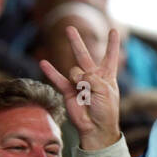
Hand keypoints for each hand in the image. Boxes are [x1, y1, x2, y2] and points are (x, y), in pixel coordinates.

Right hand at [39, 27, 122, 150]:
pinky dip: (51, 71)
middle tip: (70, 28)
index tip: (114, 30)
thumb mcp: (105, 91)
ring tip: (84, 92)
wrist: (96, 128)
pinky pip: (58, 78)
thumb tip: (76, 74)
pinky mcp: (68, 90)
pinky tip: (43, 62)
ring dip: (79, 80)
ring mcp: (79, 83)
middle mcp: (93, 77)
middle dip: (77, 42)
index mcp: (107, 76)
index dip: (112, 44)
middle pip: (84, 55)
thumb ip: (91, 77)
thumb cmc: (106, 111)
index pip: (110, 56)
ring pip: (74, 70)